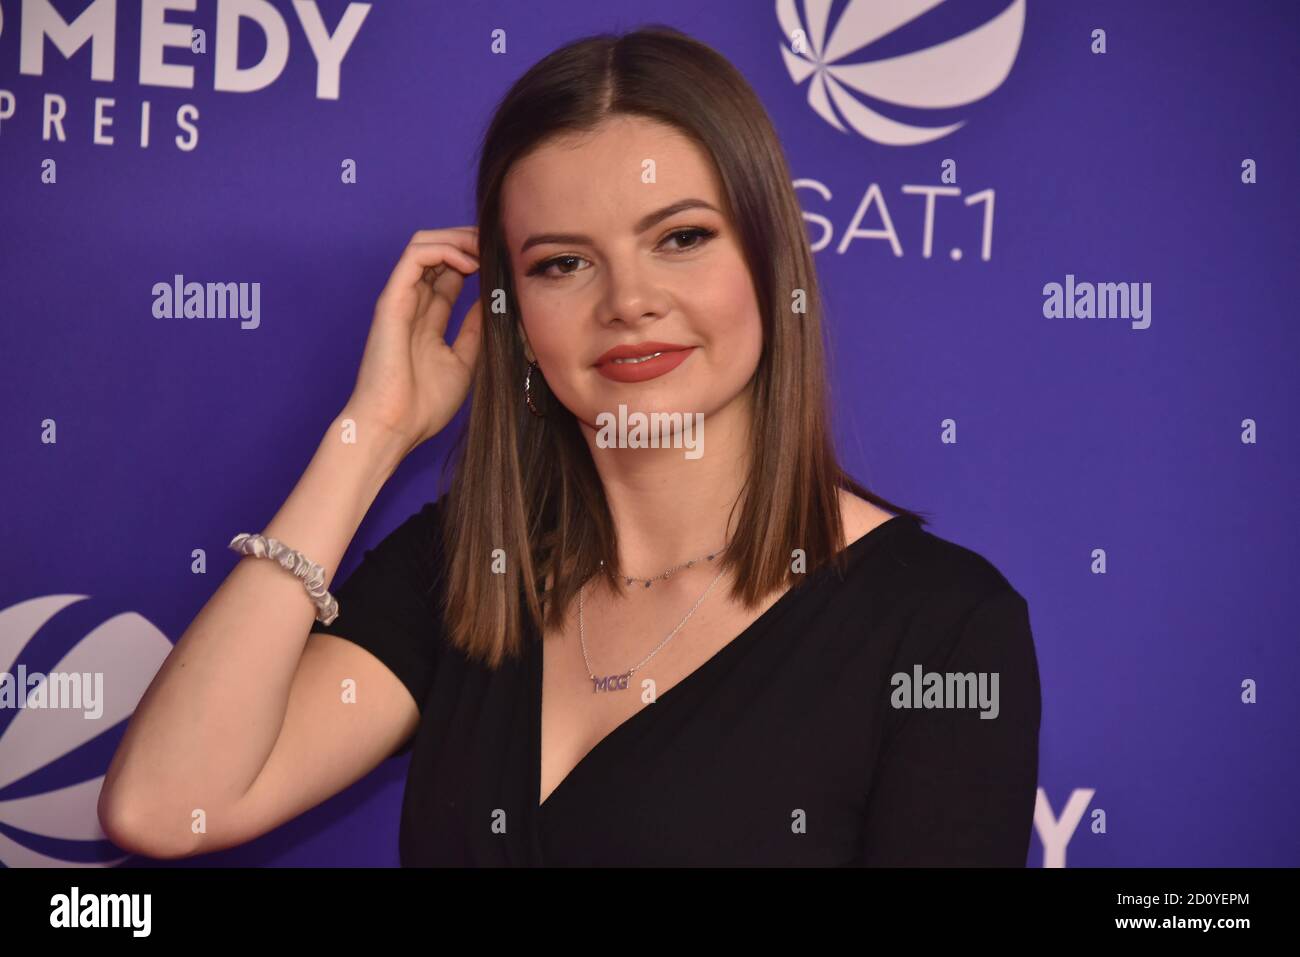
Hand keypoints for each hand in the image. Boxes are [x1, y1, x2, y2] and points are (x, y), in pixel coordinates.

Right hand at [344, 227, 482, 457]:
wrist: (395, 426)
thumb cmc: (423, 405)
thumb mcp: (463, 362)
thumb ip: (473, 331)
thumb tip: (491, 304)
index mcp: (427, 319)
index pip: (450, 274)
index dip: (476, 260)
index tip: (503, 263)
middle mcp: (413, 304)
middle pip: (438, 253)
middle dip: (470, 242)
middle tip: (498, 246)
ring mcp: (401, 299)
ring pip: (424, 245)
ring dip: (458, 239)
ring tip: (485, 249)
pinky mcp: (392, 299)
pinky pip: (415, 256)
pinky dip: (444, 250)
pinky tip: (469, 263)